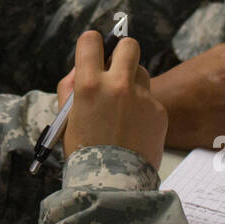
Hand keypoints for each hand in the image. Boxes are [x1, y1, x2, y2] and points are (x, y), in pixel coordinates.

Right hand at [57, 31, 166, 169]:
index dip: (91, 44)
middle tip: (116, 67)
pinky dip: (142, 108)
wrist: (111, 183)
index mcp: (89, 84)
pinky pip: (150, 99)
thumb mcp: (66, 116)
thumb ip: (71, 87)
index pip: (91, 40)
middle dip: (122, 51)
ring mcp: (141, 97)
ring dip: (132, 81)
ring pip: (141, 72)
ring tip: (123, 107)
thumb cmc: (83, 150)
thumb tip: (82, 67)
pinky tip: (133, 127)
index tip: (93, 51)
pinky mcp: (158, 111)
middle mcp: (117, 85)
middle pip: (128, 45)